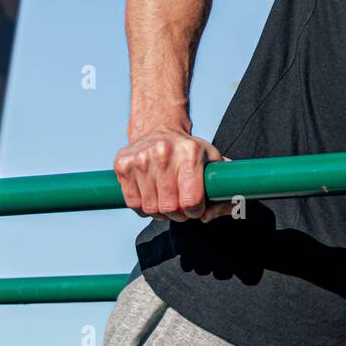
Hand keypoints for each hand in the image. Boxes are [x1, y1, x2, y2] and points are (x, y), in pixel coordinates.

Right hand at [113, 128, 232, 223]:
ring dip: (160, 213)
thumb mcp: (212, 161)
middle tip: (181, 208)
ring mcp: (140, 159)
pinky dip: (143, 208)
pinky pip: (133, 203)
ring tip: (167, 201)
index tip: (196, 209)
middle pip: (170, 207)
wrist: (159, 129)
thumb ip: (222, 189)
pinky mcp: (122, 165)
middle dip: (178, 215)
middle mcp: (164, 153)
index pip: (191, 200)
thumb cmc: (189, 151)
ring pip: (150, 208)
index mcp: (190, 153)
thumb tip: (209, 216)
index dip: (195, 212)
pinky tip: (152, 197)